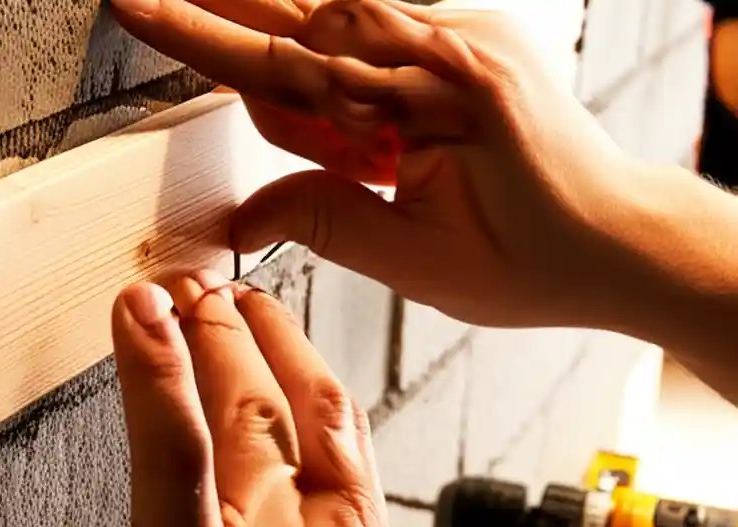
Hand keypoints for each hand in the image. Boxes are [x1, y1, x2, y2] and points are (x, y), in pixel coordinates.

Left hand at [87, 271, 389, 526]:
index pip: (337, 418)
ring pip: (235, 406)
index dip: (297, 351)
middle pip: (287, 397)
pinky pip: (171, 449)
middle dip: (245, 327)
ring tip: (169, 289)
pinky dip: (151, 374)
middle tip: (208, 287)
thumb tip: (274, 503)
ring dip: (200, 332)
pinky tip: (135, 320)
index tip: (267, 314)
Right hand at [109, 0, 681, 330]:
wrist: (624, 240)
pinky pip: (379, 40)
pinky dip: (346, 80)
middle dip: (233, 25)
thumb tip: (244, 214)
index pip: (287, 64)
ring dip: (305, 82)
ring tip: (359, 166)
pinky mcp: (469, 43)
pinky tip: (366, 141)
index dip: (203, 38)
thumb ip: (322, 221)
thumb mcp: (418, 262)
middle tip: (171, 27)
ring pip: (338, 28)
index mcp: (437, 97)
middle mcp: (451, 46)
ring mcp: (464, 37)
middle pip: (305, 18)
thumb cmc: (540, 259)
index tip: (142, 9)